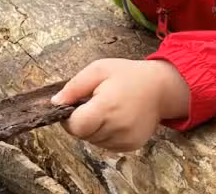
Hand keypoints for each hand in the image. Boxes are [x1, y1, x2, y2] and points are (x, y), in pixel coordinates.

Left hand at [51, 59, 189, 151]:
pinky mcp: (131, 145)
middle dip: (83, 120)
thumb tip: (55, 103)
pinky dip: (106, 134)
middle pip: (83, 134)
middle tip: (96, 102)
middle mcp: (117, 127)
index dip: (69, 117)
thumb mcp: (99, 69)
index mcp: (107, 106)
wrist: (161, 87)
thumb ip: (74, 85)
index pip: (75, 126)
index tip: (76, 105)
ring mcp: (125, 139)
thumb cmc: (128, 75)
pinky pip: (107, 144)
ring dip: (95, 128)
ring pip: (93, 141)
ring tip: (109, 109)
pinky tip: (117, 118)